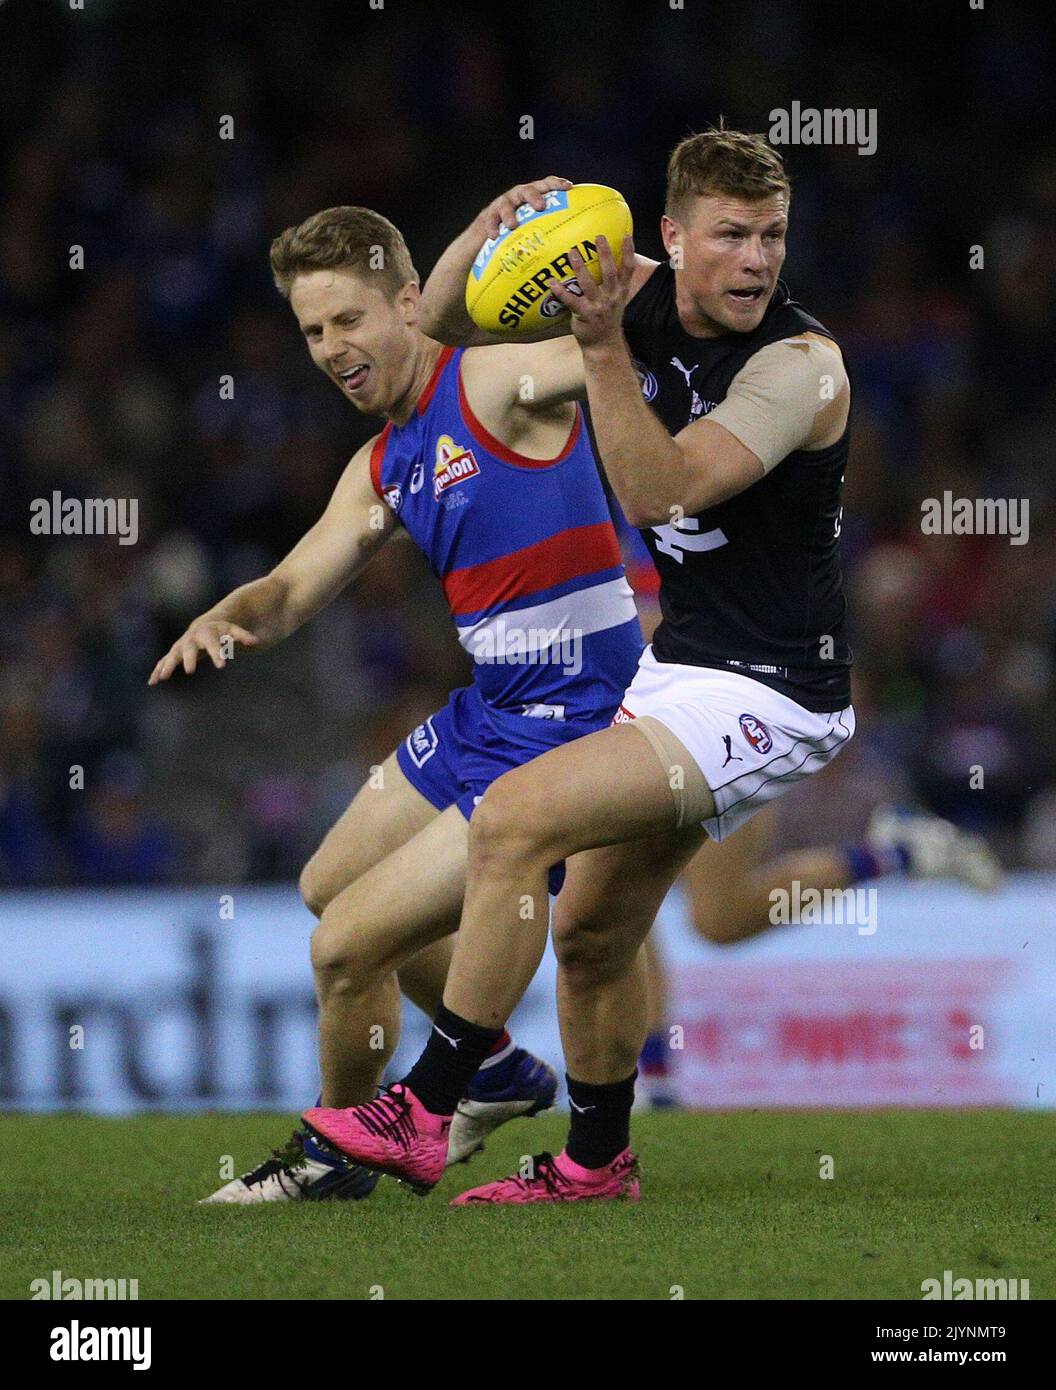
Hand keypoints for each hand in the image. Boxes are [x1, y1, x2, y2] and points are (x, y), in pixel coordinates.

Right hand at [148, 619, 258, 683]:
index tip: (222, 666)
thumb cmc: (222, 631)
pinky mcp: (174, 655)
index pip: (212, 643)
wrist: (204, 627)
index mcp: (206, 633)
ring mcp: (181, 647)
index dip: (217, 653)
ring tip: (162, 678)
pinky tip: (152, 682)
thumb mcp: (234, 631)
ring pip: (172, 656)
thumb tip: (256, 642)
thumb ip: (243, 636)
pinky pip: (164, 662)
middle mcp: (191, 639)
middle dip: (189, 659)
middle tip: (190, 671)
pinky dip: (158, 671)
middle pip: (188, 648)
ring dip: (167, 666)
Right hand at [478, 176, 571, 238]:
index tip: (568, 188)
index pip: (546, 185)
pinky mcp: (488, 215)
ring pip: (506, 205)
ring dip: (509, 214)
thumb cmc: (519, 231)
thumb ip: (550, 227)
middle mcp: (518, 196)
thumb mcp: (535, 225)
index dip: (556, 184)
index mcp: (533, 196)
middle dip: (534, 196)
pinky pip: (490, 220)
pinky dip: (492, 227)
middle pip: (527, 191)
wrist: (489, 232)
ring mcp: (503, 204)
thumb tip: (574, 241)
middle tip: (541, 207)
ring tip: (513, 225)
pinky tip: (495, 236)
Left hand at [546, 234, 635, 348]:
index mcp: (620, 292)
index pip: (628, 270)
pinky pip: (570, 301)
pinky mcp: (584, 315)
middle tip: (598, 237)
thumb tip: (608, 261)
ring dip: (579, 267)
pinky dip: (560, 291)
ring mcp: (597, 307)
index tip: (627, 235)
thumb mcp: (616, 301)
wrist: (603, 345)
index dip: (629, 253)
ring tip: (572, 252)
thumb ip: (614, 283)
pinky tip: (552, 282)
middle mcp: (611, 298)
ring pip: (588, 284)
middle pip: (609, 272)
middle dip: (605, 254)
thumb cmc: (607, 319)